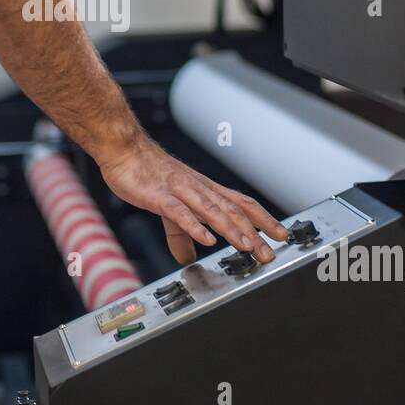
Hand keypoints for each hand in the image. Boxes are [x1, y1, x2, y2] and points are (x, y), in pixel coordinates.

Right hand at [96, 134, 287, 265]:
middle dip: (254, 232)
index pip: (241, 204)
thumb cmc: (145, 172)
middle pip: (232, 211)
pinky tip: (206, 239)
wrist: (123, 149)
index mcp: (204, 190)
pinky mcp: (160, 196)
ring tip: (247, 246)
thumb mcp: (168, 209)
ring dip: (232, 229)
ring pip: (212, 210)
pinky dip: (195, 226)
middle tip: (270, 252)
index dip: (263, 219)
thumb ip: (181, 234)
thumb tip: (188, 256)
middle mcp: (198, 188)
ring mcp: (180, 191)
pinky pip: (180, 213)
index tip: (281, 234)